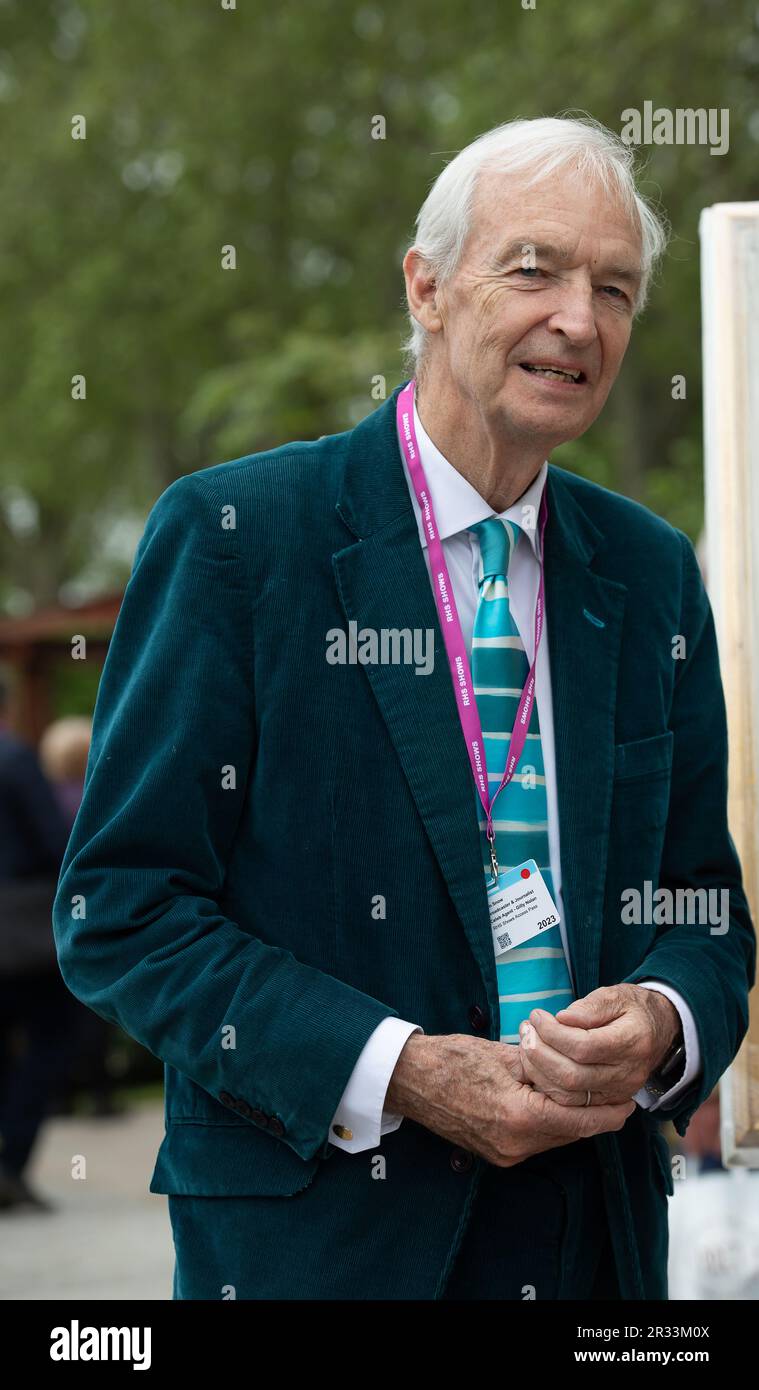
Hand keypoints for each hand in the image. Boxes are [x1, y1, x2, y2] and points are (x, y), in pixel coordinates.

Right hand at [384, 1031, 636, 1167]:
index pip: (581, 1120)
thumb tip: (576, 1073)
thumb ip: (546, 1068)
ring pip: (555, 1137)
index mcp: (519, 1117)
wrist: (410, 1080)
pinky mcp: (496, 1154)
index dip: (609, 1113)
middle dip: (593, 1113)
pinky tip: (551, 1101)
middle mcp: (515, 1144)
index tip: (630, 1103)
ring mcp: (504, 1154)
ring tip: (586, 1093)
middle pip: (571, 1132)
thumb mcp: (506, 1055)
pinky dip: (549, 1122)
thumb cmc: (453, 1059)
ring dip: (571, 1117)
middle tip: (614, 1093)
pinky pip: (536, 1140)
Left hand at [517, 984, 681, 1107]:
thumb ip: (589, 1007)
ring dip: (539, 1071)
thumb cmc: (632, 1008)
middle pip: (572, 1076)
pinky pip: (571, 1104)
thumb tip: (561, 1019)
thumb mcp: (615, 995)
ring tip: (528, 1044)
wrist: (659, 1031)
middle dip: (540, 1053)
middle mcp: (628, 1074)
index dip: (553, 1033)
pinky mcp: (608, 1102)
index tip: (537, 1016)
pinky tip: (538, 1064)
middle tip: (526, 1031)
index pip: (584, 1047)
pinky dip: (548, 1086)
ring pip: (568, 1096)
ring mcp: (619, 1092)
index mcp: (633, 1042)